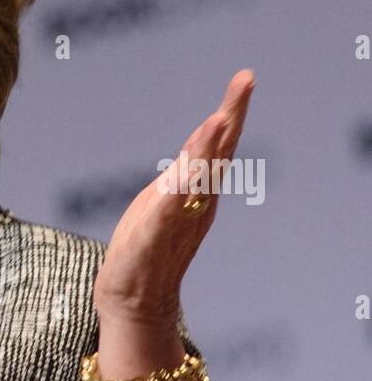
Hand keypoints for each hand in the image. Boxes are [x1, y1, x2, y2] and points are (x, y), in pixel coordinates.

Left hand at [93, 69, 254, 332]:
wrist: (134, 301)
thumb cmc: (145, 249)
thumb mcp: (164, 200)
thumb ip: (184, 174)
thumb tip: (199, 146)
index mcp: (196, 191)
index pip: (216, 145)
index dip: (230, 112)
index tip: (244, 79)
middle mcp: (195, 202)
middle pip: (217, 153)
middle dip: (231, 115)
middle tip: (246, 80)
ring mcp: (178, 218)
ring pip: (198, 176)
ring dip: (208, 147)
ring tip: (221, 115)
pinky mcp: (155, 237)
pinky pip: (170, 209)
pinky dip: (180, 188)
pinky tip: (186, 169)